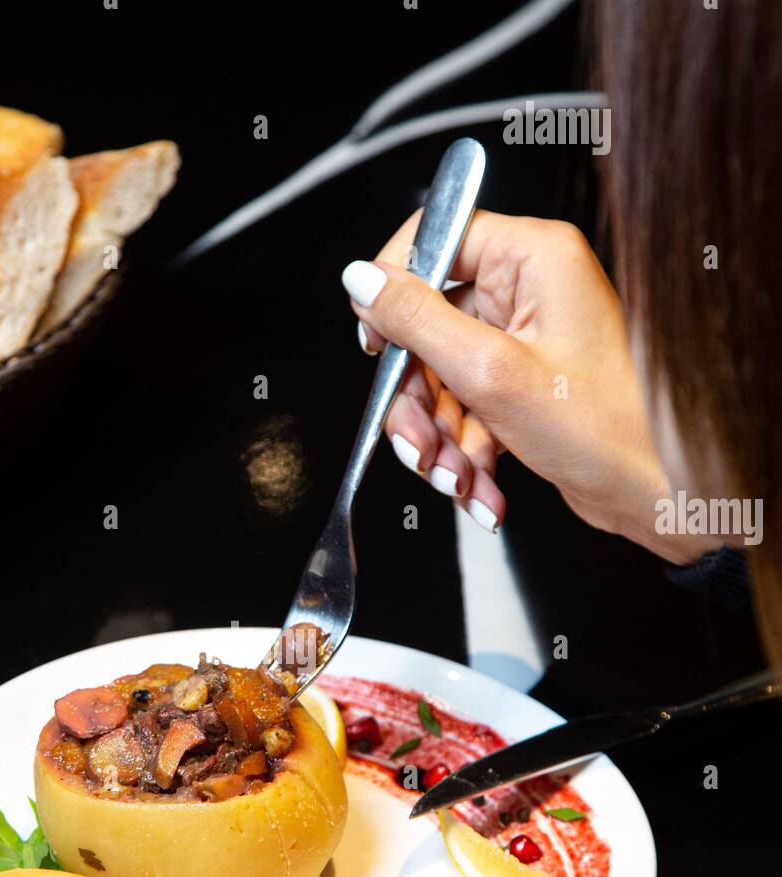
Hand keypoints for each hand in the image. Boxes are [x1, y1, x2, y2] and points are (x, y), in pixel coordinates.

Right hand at [342, 211, 710, 562]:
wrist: (659, 493)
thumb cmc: (607, 428)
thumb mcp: (490, 372)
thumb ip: (416, 321)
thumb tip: (362, 279)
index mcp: (534, 258)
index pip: (436, 238)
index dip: (395, 291)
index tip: (376, 343)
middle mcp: (532, 290)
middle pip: (429, 327)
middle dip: (421, 402)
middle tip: (422, 447)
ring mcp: (527, 341)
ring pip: (443, 378)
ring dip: (441, 440)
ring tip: (459, 481)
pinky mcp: (525, 386)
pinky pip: (468, 409)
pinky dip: (466, 454)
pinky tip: (482, 488)